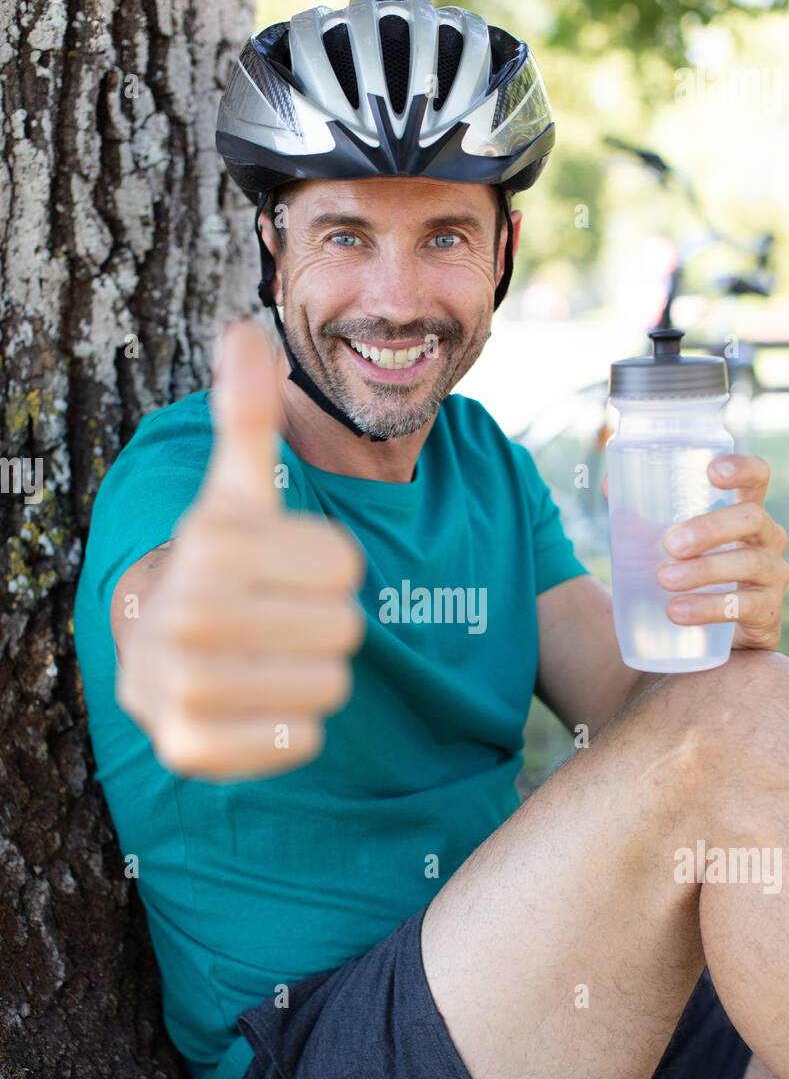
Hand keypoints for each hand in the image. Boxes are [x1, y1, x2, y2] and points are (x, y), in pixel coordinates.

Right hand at [117, 318, 364, 779]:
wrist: (152, 648)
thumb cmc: (218, 565)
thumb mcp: (236, 491)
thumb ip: (249, 416)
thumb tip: (246, 329)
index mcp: (212, 543)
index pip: (347, 566)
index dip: (330, 568)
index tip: (283, 567)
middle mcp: (188, 614)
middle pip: (344, 628)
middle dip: (323, 622)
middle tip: (277, 617)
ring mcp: (183, 687)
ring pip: (329, 687)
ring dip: (311, 674)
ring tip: (266, 657)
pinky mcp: (191, 748)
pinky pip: (299, 740)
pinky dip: (290, 727)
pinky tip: (251, 703)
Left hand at [655, 453, 788, 650]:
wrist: (707, 639)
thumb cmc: (691, 576)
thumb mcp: (667, 545)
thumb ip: (642, 516)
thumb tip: (607, 482)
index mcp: (744, 513)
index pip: (758, 477)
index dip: (743, 468)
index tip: (712, 471)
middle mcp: (767, 538)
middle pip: (753, 518)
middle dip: (711, 527)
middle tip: (669, 543)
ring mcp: (773, 576)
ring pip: (750, 562)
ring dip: (705, 569)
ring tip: (664, 579)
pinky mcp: (767, 614)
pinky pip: (744, 607)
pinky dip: (706, 608)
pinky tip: (676, 611)